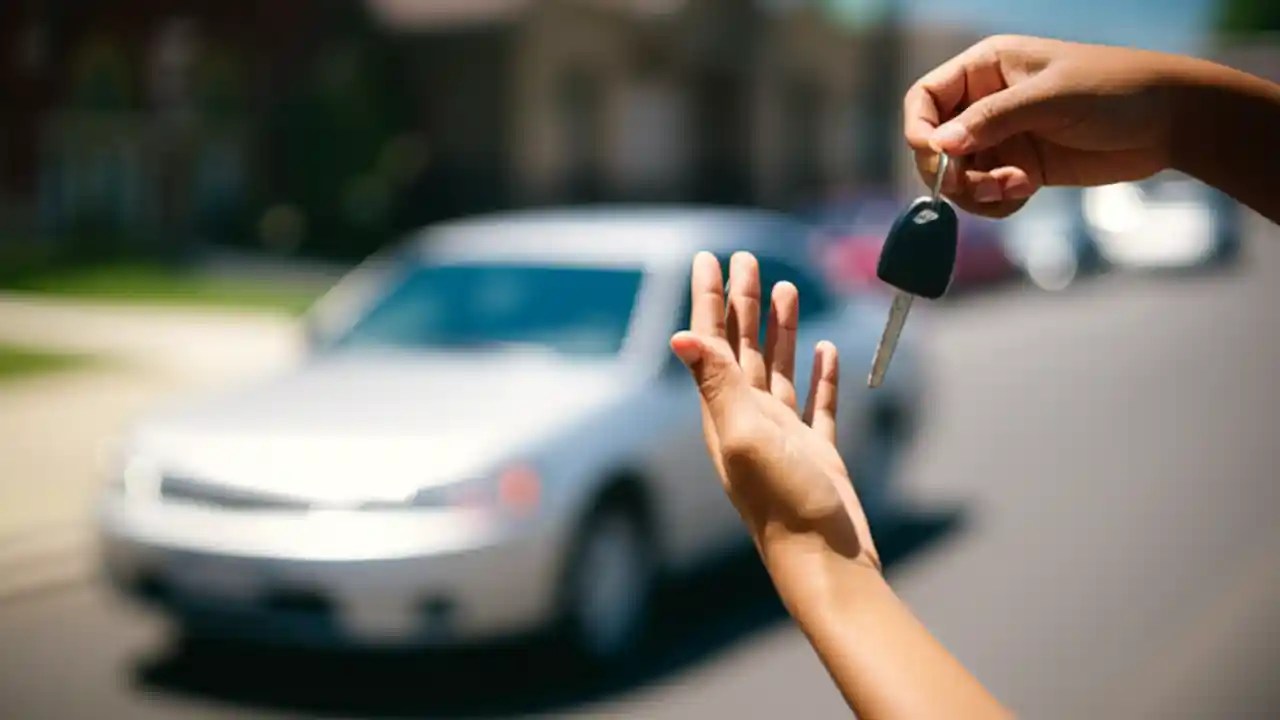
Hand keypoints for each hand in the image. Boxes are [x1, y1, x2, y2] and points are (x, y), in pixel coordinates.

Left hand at [668, 251, 878, 574]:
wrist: (825, 565)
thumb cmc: (783, 507)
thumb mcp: (745, 437)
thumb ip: (716, 384)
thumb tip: (678, 335)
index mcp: (724, 414)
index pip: (711, 341)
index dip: (708, 297)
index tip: (707, 256)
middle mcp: (748, 421)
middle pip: (741, 347)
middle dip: (742, 301)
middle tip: (746, 257)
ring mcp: (783, 438)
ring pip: (778, 368)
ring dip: (780, 328)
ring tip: (785, 287)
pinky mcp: (817, 455)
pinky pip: (818, 404)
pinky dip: (821, 374)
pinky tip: (827, 350)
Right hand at [904, 35, 1176, 217]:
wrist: (1169, 121)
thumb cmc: (1113, 90)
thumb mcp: (1048, 99)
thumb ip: (991, 120)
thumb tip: (938, 147)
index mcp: (986, 68)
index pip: (925, 98)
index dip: (918, 129)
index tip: (934, 157)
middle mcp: (986, 102)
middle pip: (935, 146)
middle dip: (952, 171)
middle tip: (982, 185)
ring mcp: (1003, 138)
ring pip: (959, 176)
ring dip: (977, 191)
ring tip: (1016, 187)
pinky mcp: (1021, 168)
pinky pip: (986, 194)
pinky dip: (997, 202)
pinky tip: (1026, 192)